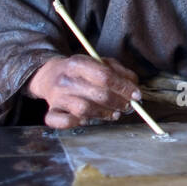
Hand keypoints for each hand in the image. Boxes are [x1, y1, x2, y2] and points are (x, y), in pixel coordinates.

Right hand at [27, 55, 141, 129]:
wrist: (49, 76)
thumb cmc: (81, 71)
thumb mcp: (100, 62)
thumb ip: (119, 71)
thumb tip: (135, 85)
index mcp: (77, 63)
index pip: (105, 76)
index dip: (124, 87)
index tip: (137, 95)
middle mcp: (65, 79)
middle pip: (98, 94)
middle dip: (118, 102)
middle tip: (128, 106)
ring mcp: (57, 97)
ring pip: (84, 109)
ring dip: (104, 114)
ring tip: (115, 114)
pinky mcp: (51, 111)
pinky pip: (61, 122)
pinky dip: (76, 123)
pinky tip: (87, 120)